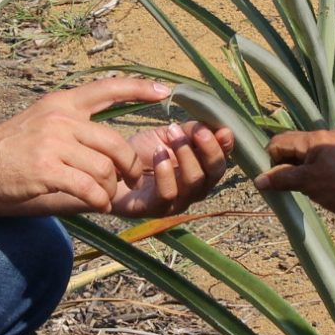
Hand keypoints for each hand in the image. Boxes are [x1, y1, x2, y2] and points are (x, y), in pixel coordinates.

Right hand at [0, 77, 155, 213]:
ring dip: (111, 188)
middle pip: (115, 142)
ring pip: (105, 168)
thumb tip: (108, 143)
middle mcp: (60, 118)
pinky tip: (96, 204)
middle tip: (130, 179)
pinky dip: (99, 200)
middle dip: (129, 165)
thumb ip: (72, 124)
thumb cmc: (10, 148)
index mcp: (62, 102)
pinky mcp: (46, 170)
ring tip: (104, 195)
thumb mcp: (42, 120)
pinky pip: (89, 187)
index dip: (139, 88)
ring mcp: (53, 143)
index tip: (164, 90)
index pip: (107, 87)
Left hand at [110, 119, 234, 218]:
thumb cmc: (141, 154)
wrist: (108, 169)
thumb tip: (214, 126)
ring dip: (186, 154)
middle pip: (214, 173)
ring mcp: (178, 202)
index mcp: (202, 170)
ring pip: (194, 182)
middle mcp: (195, 189)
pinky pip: (169, 193)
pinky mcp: (156, 209)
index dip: (225, 146)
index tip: (222, 129)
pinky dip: (165, 171)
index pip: (222, 159)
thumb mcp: (167, 136)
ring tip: (172, 133)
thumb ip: (190, 131)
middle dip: (209, 149)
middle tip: (198, 131)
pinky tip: (158, 153)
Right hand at [255, 130, 334, 218]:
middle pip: (291, 145)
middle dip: (282, 164)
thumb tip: (258, 180)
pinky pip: (314, 158)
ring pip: (302, 153)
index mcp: (315, 138)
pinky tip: (310, 184)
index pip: (280, 141)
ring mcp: (333, 144)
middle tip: (283, 184)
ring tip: (298, 186)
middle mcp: (324, 135)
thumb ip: (281, 178)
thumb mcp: (307, 183)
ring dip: (294, 168)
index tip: (271, 179)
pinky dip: (307, 169)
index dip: (271, 159)